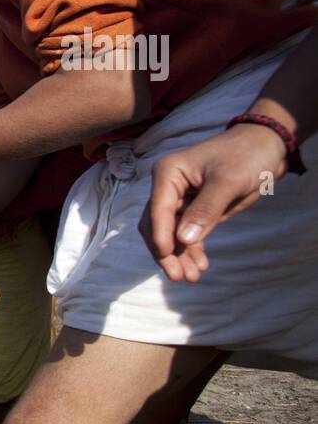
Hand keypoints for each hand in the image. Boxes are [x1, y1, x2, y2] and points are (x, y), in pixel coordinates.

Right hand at [139, 124, 286, 282]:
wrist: (266, 146)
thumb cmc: (246, 156)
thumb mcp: (228, 182)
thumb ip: (205, 210)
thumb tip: (182, 240)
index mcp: (168, 174)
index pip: (158, 209)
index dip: (160, 235)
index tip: (168, 257)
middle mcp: (168, 187)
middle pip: (157, 225)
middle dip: (167, 252)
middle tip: (178, 276)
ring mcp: (180, 198)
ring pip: (171, 233)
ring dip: (180, 255)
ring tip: (192, 277)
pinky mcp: (194, 208)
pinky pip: (187, 233)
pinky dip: (192, 249)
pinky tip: (200, 264)